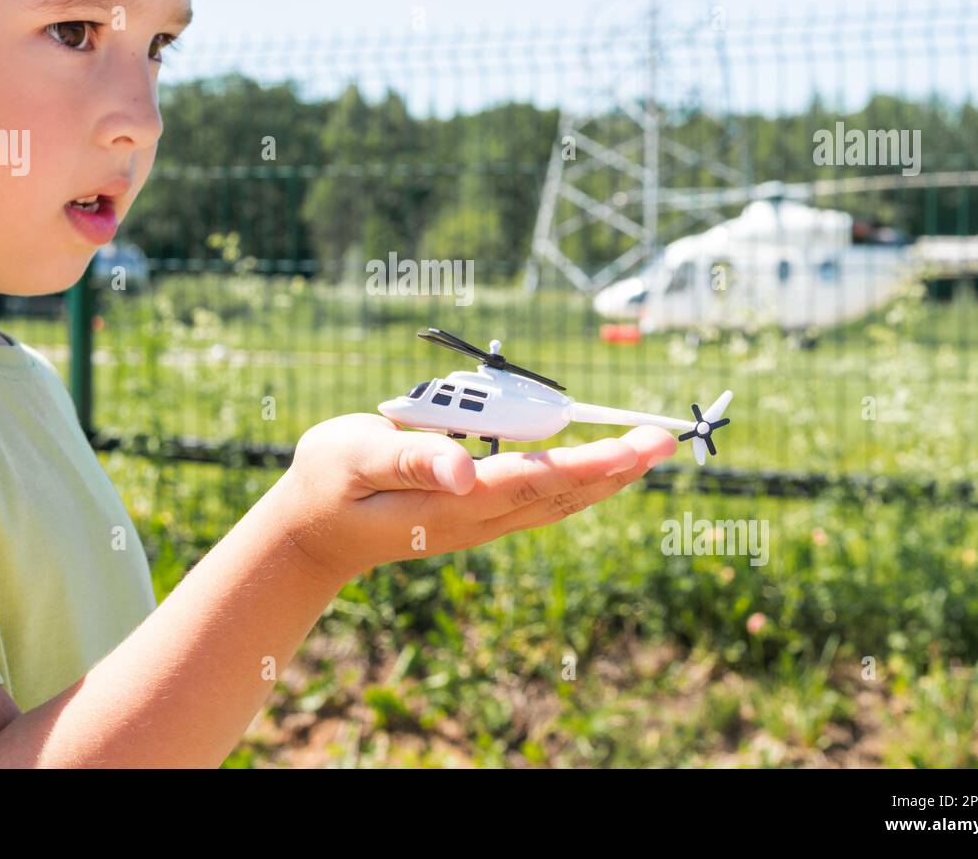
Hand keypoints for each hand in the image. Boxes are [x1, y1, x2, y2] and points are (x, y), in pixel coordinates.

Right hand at [267, 413, 677, 584]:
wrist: (312, 534)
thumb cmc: (328, 483)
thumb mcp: (354, 459)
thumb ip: (410, 458)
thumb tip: (466, 468)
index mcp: (450, 502)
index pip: (530, 480)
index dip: (584, 464)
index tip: (630, 449)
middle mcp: (475, 519)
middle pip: (558, 493)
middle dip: (614, 468)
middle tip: (665, 442)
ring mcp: (479, 523)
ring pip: (554, 502)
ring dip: (604, 479)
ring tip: (648, 453)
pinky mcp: (476, 517)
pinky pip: (539, 501)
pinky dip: (576, 483)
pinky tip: (601, 471)